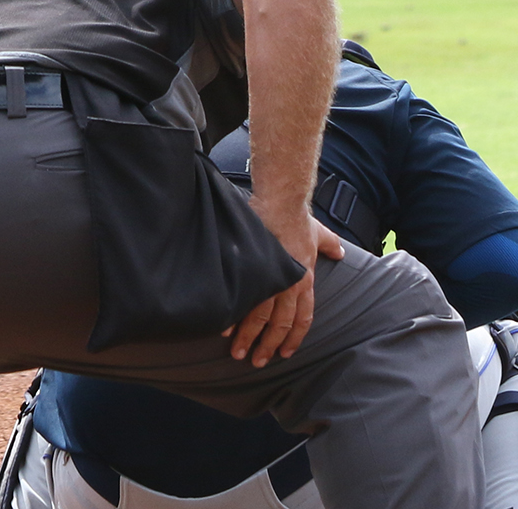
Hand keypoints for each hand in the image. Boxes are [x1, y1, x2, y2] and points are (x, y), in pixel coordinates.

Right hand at [225, 213, 344, 366]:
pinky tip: (225, 329)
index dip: (293, 338)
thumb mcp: (321, 233)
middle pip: (280, 324)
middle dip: (269, 345)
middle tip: (258, 361)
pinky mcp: (254, 271)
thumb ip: (330, 245)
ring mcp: (271, 279)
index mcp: (304, 280)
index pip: (302, 318)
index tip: (285, 353)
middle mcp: (289, 285)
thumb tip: (340, 252)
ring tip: (238, 353)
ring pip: (260, 317)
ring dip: (249, 337)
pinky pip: (245, 300)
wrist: (280, 204)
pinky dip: (235, 317)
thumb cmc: (297, 218)